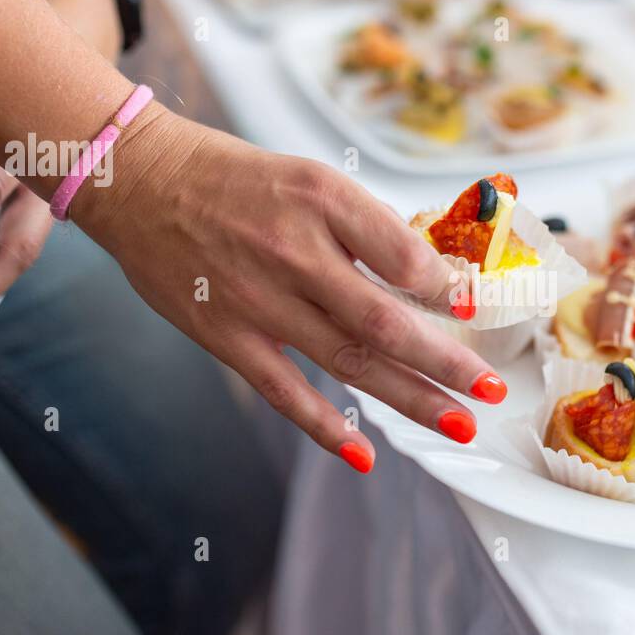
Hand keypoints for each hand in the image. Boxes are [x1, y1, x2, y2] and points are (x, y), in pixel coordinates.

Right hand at [75, 105, 506, 473]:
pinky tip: (364, 455)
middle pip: (386, 322)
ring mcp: (258, 300)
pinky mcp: (226, 336)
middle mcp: (294, 251)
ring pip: (348, 361)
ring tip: (460, 425)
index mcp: (324, 201)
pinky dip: (326, 426)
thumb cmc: (236, 179)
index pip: (404, 256)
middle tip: (494, 392)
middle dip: (448, 363)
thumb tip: (431, 278)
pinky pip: (284, 391)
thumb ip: (367, 228)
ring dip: (410, 399)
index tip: (478, 312)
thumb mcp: (312, 179)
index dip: (449, 291)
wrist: (140, 180)